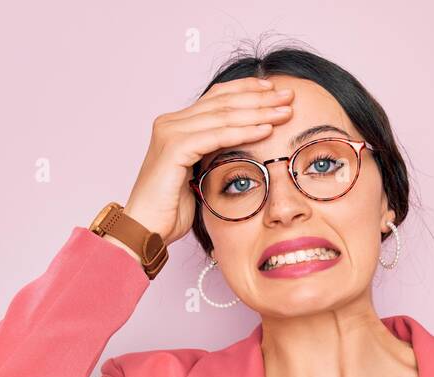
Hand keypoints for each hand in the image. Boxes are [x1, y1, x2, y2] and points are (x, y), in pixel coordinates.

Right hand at [120, 77, 294, 245]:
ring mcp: (170, 133)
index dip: (246, 90)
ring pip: (223, 115)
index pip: (216, 98)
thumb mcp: (198, 176)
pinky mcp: (174, 149)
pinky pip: (216, 136)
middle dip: (259, 97)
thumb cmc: (170, 210)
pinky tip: (266, 130)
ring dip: (258, 112)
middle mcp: (171, 122)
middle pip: (222, 101)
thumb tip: (241, 151)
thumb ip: (213, 156)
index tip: (273, 90)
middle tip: (288, 94)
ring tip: (285, 111)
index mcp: (176, 125)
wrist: (145, 229)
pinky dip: (243, 132)